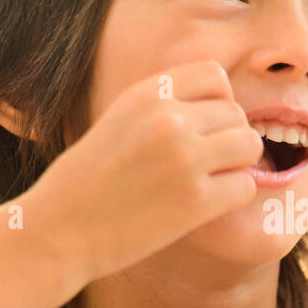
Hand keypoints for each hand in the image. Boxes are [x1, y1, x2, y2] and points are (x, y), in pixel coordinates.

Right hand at [26, 60, 261, 283]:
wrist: (58, 231)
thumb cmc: (87, 181)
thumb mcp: (118, 119)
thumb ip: (162, 106)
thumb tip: (220, 103)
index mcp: (147, 94)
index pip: (215, 76)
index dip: (218, 102)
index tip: (204, 127)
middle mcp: (169, 119)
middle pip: (237, 114)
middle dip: (229, 139)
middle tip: (208, 165)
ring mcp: (184, 159)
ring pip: (249, 146)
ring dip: (237, 166)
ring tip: (211, 183)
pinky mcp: (195, 200)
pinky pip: (246, 186)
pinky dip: (233, 197)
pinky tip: (206, 206)